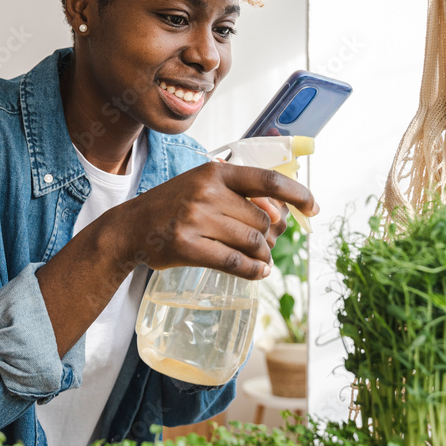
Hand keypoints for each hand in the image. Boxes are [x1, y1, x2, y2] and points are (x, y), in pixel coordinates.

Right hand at [104, 162, 317, 279]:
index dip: (297, 193)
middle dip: (270, 236)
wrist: (131, 227)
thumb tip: (280, 215)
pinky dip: (253, 271)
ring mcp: (195, 219)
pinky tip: (258, 273)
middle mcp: (207, 192)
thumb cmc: (174, 205)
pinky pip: (234, 262)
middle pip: (262, 220)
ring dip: (262, 255)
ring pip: (251, 241)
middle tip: (266, 244)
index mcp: (215, 172)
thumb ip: (239, 194)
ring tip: (260, 259)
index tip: (314, 208)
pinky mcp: (187, 246)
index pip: (268, 180)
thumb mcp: (203, 185)